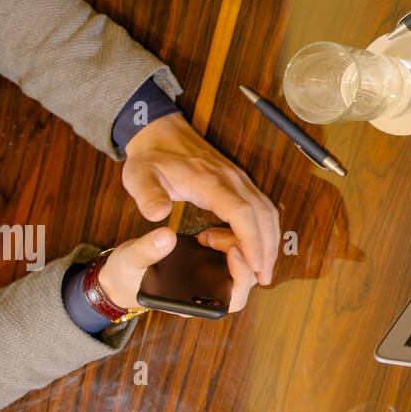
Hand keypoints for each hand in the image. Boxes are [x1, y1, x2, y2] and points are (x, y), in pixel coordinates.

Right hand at [97, 226, 255, 313]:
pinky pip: (234, 257)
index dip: (242, 274)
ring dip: (235, 245)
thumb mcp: (131, 260)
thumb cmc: (126, 273)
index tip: (233, 248)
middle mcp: (206, 297)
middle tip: (214, 235)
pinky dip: (229, 242)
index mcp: (190, 304)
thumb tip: (166, 237)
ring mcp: (210, 283)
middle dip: (240, 253)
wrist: (122, 274)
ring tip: (208, 234)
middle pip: (245, 281)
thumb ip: (147, 251)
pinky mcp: (210, 269)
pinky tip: (209, 233)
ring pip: (244, 267)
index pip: (233, 299)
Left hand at [121, 114, 279, 284]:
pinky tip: (259, 245)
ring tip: (265, 268)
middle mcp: (232, 179)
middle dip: (268, 248)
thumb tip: (159, 214)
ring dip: (271, 239)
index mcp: (210, 181)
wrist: (162, 133)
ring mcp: (239, 179)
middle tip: (264, 278)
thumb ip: (147, 196)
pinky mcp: (239, 181)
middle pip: (263, 214)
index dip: (252, 240)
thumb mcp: (139, 177)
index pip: (241, 212)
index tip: (255, 265)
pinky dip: (266, 228)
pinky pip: (262, 205)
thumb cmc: (151, 158)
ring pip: (267, 210)